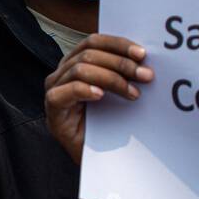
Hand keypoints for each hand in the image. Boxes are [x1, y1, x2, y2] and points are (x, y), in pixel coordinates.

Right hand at [44, 34, 152, 165]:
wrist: (96, 156)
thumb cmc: (108, 122)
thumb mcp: (118, 92)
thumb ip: (123, 73)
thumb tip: (145, 60)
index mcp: (77, 62)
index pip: (94, 41)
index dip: (118, 44)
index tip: (142, 54)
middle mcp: (62, 72)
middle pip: (88, 53)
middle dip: (121, 63)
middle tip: (145, 76)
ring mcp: (54, 89)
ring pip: (80, 69)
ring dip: (111, 79)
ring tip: (132, 93)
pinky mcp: (52, 108)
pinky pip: (65, 92)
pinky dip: (84, 90)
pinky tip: (101, 96)